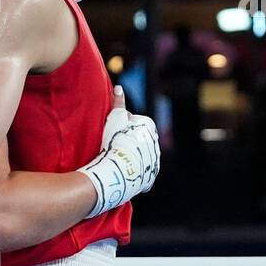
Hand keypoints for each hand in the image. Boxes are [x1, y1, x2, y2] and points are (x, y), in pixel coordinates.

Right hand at [78, 86, 160, 216]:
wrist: (119, 169)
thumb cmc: (116, 140)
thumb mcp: (115, 118)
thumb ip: (117, 102)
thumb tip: (119, 87)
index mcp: (149, 127)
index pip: (131, 123)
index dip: (118, 127)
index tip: (110, 133)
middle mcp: (155, 143)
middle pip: (136, 139)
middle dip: (126, 142)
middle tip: (111, 147)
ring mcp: (153, 161)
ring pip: (139, 156)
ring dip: (130, 157)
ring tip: (115, 160)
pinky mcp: (150, 177)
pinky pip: (140, 173)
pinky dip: (133, 173)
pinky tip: (122, 173)